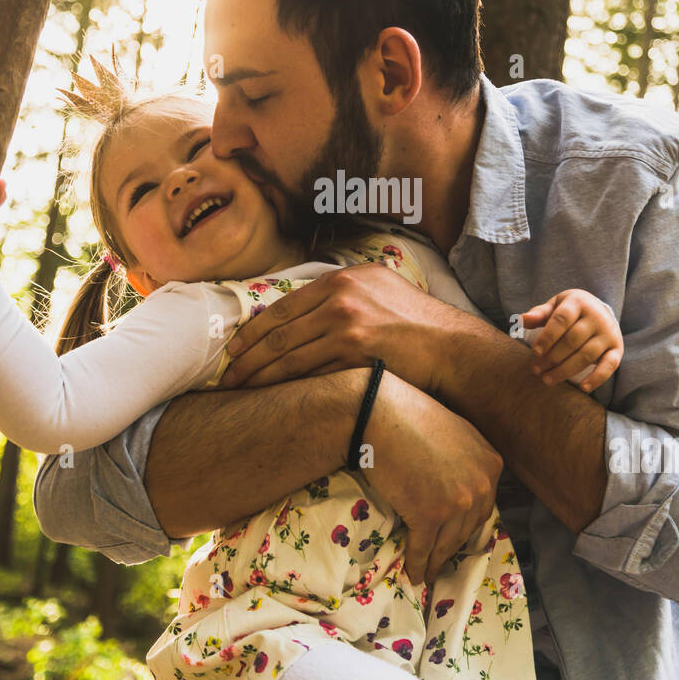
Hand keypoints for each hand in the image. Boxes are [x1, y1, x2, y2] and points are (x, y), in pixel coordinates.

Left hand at [221, 263, 452, 393]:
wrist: (450, 347)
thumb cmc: (417, 320)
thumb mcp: (378, 287)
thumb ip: (343, 291)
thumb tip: (309, 302)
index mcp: (341, 280)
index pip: (282, 306)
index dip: (253, 331)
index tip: (236, 348)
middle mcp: (340, 300)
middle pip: (279, 334)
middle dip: (248, 359)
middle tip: (228, 377)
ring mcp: (347, 328)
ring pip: (289, 359)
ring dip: (261, 378)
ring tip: (242, 392)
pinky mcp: (356, 357)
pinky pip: (312, 376)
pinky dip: (289, 389)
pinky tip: (275, 399)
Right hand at [365, 369, 503, 584]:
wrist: (378, 414)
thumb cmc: (410, 416)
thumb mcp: (455, 431)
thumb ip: (467, 459)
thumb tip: (464, 484)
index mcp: (491, 464)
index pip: (483, 505)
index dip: (467, 525)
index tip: (456, 538)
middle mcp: (481, 485)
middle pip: (467, 528)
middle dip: (452, 547)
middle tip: (442, 560)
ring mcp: (456, 502)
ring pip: (447, 543)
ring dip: (436, 562)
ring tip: (429, 572)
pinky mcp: (428, 515)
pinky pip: (423, 548)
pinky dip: (418, 564)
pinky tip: (414, 572)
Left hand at [521, 289, 622, 391]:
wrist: (602, 310)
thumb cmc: (571, 311)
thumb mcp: (556, 306)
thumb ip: (539, 314)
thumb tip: (520, 320)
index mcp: (578, 302)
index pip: (562, 320)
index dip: (548, 336)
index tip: (535, 351)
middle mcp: (596, 317)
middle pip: (572, 340)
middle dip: (552, 357)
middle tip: (536, 370)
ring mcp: (608, 333)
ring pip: (586, 355)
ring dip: (566, 370)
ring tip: (547, 379)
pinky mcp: (617, 349)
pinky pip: (609, 365)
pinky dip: (597, 378)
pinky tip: (583, 387)